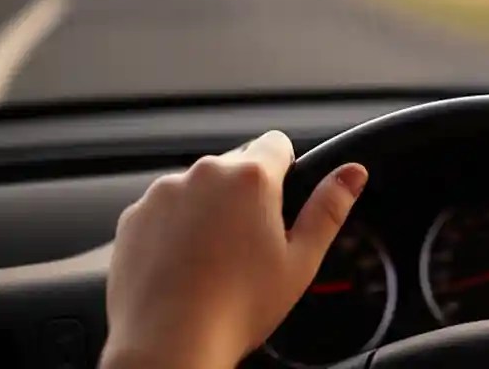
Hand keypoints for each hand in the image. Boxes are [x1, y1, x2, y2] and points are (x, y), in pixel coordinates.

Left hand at [101, 131, 367, 368]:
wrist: (169, 343)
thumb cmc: (238, 307)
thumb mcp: (301, 261)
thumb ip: (329, 209)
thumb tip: (354, 172)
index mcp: (251, 177)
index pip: (277, 144)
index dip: (285, 171)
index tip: (280, 205)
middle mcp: (204, 173)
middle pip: (235, 167)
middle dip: (245, 195)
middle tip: (250, 245)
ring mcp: (163, 193)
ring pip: (198, 188)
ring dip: (208, 209)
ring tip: (213, 261)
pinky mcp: (134, 216)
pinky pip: (163, 210)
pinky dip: (174, 228)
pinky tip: (183, 266)